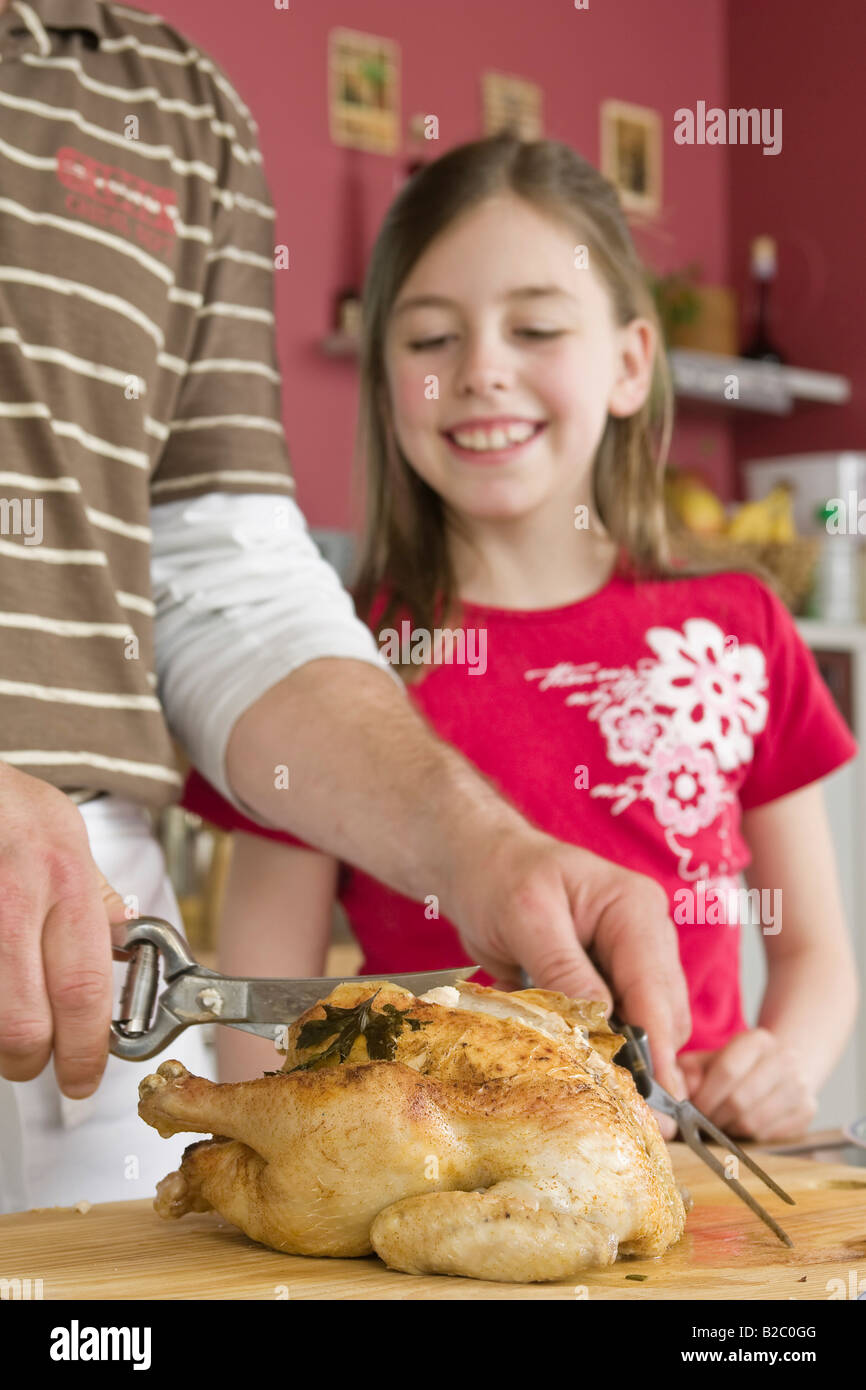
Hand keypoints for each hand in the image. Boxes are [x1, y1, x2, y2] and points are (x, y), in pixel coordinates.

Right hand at [0, 764, 129, 1098]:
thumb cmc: (4, 802)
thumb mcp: (63, 831)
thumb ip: (93, 894)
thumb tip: (125, 945)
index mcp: (63, 878)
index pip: (83, 988)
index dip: (86, 1049)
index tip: (84, 1076)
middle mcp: (16, 898)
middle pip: (25, 1023)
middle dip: (32, 1061)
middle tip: (37, 1063)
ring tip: (7, 1033)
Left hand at [443, 825, 690, 1132]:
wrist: (479, 864)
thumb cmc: (500, 876)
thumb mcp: (527, 917)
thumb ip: (564, 968)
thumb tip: (601, 1023)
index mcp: (635, 909)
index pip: (655, 989)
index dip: (656, 1048)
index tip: (656, 1101)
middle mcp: (646, 935)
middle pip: (663, 1014)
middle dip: (646, 1063)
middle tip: (623, 1114)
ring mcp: (633, 960)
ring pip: (648, 1026)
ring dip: (625, 1059)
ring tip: (598, 1095)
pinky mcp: (612, 981)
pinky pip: (622, 1024)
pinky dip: (605, 1048)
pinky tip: (583, 1068)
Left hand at [685, 1028, 817, 1141]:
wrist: (780, 1068)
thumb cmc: (735, 1066)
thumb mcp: (708, 1059)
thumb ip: (688, 1072)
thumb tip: (677, 1090)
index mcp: (758, 1040)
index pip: (728, 1071)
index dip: (705, 1096)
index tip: (691, 1109)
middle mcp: (785, 1059)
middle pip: (740, 1100)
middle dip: (715, 1116)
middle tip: (703, 1121)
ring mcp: (800, 1085)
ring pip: (754, 1122)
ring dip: (730, 1129)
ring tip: (721, 1123)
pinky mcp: (807, 1110)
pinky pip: (769, 1135)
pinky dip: (748, 1137)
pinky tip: (740, 1127)